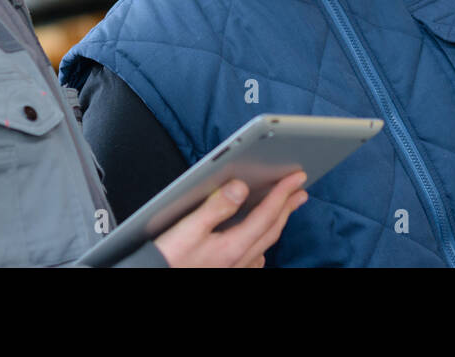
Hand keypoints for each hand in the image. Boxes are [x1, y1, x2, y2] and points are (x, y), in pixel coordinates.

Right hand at [153, 171, 308, 266]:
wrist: (154, 278)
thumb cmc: (168, 259)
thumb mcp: (188, 229)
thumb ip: (216, 206)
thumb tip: (241, 186)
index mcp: (233, 247)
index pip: (267, 214)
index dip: (283, 193)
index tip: (297, 176)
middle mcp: (240, 261)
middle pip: (272, 229)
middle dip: (287, 206)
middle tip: (300, 188)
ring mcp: (236, 270)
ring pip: (265, 243)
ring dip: (277, 222)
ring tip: (285, 207)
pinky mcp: (228, 273)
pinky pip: (254, 258)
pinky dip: (262, 241)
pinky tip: (258, 238)